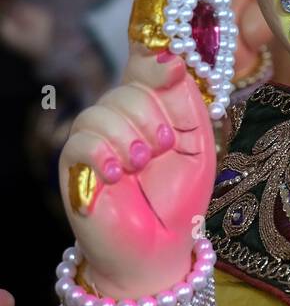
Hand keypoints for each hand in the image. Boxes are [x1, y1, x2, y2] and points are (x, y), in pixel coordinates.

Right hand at [58, 49, 215, 299]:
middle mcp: (122, 118)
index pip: (145, 65)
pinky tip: (116, 174)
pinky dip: (103, 154)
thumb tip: (173, 60)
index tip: (173, 68)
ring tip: (142, 166)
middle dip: (152, 117)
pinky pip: (81, 141)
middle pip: (128, 89)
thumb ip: (187, 104)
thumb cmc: (180, 198)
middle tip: (163, 148)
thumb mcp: (198, 146)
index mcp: (155, 109)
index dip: (155, 58)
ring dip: (131, 140)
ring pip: (103, 111)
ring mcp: (96, 140)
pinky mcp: (75, 165)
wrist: (160, 247)